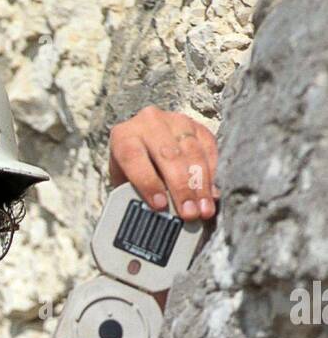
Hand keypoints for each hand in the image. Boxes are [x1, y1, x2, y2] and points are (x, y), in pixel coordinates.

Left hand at [108, 105, 218, 221]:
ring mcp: (175, 121)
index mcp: (124, 136)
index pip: (134, 157)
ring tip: (204, 209)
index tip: (160, 205)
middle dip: (181, 188)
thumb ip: (135, 194)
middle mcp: (149, 122)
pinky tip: (212, 192)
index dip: (148, 182)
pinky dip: (212, 172)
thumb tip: (157, 217)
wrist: (145, 144)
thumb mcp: (125, 182)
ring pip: (192, 151)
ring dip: (201, 184)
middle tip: (189, 213)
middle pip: (168, 155)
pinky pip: (209, 147)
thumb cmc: (132, 170)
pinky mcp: (197, 125)